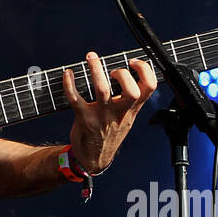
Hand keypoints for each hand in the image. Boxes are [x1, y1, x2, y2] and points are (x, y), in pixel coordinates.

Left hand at [62, 54, 157, 176]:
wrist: (94, 158)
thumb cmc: (109, 133)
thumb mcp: (126, 118)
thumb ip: (129, 100)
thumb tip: (127, 72)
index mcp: (131, 110)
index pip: (149, 88)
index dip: (145, 70)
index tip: (133, 62)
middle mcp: (119, 113)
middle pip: (131, 91)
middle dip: (122, 73)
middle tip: (112, 70)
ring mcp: (102, 116)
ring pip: (102, 90)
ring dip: (96, 70)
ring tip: (91, 58)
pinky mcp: (84, 119)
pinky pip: (75, 98)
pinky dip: (69, 84)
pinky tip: (68, 74)